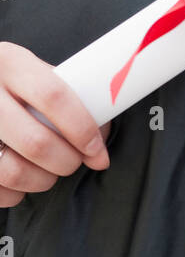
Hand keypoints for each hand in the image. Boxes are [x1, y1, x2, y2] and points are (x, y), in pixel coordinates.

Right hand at [0, 42, 110, 206]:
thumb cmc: (16, 84)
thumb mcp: (36, 73)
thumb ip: (67, 96)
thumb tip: (102, 132)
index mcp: (11, 63)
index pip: (53, 96)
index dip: (82, 128)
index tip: (97, 149)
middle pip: (35, 142)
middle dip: (67, 161)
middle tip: (76, 160)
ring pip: (13, 172)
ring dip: (43, 180)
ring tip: (50, 171)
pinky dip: (16, 193)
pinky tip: (23, 177)